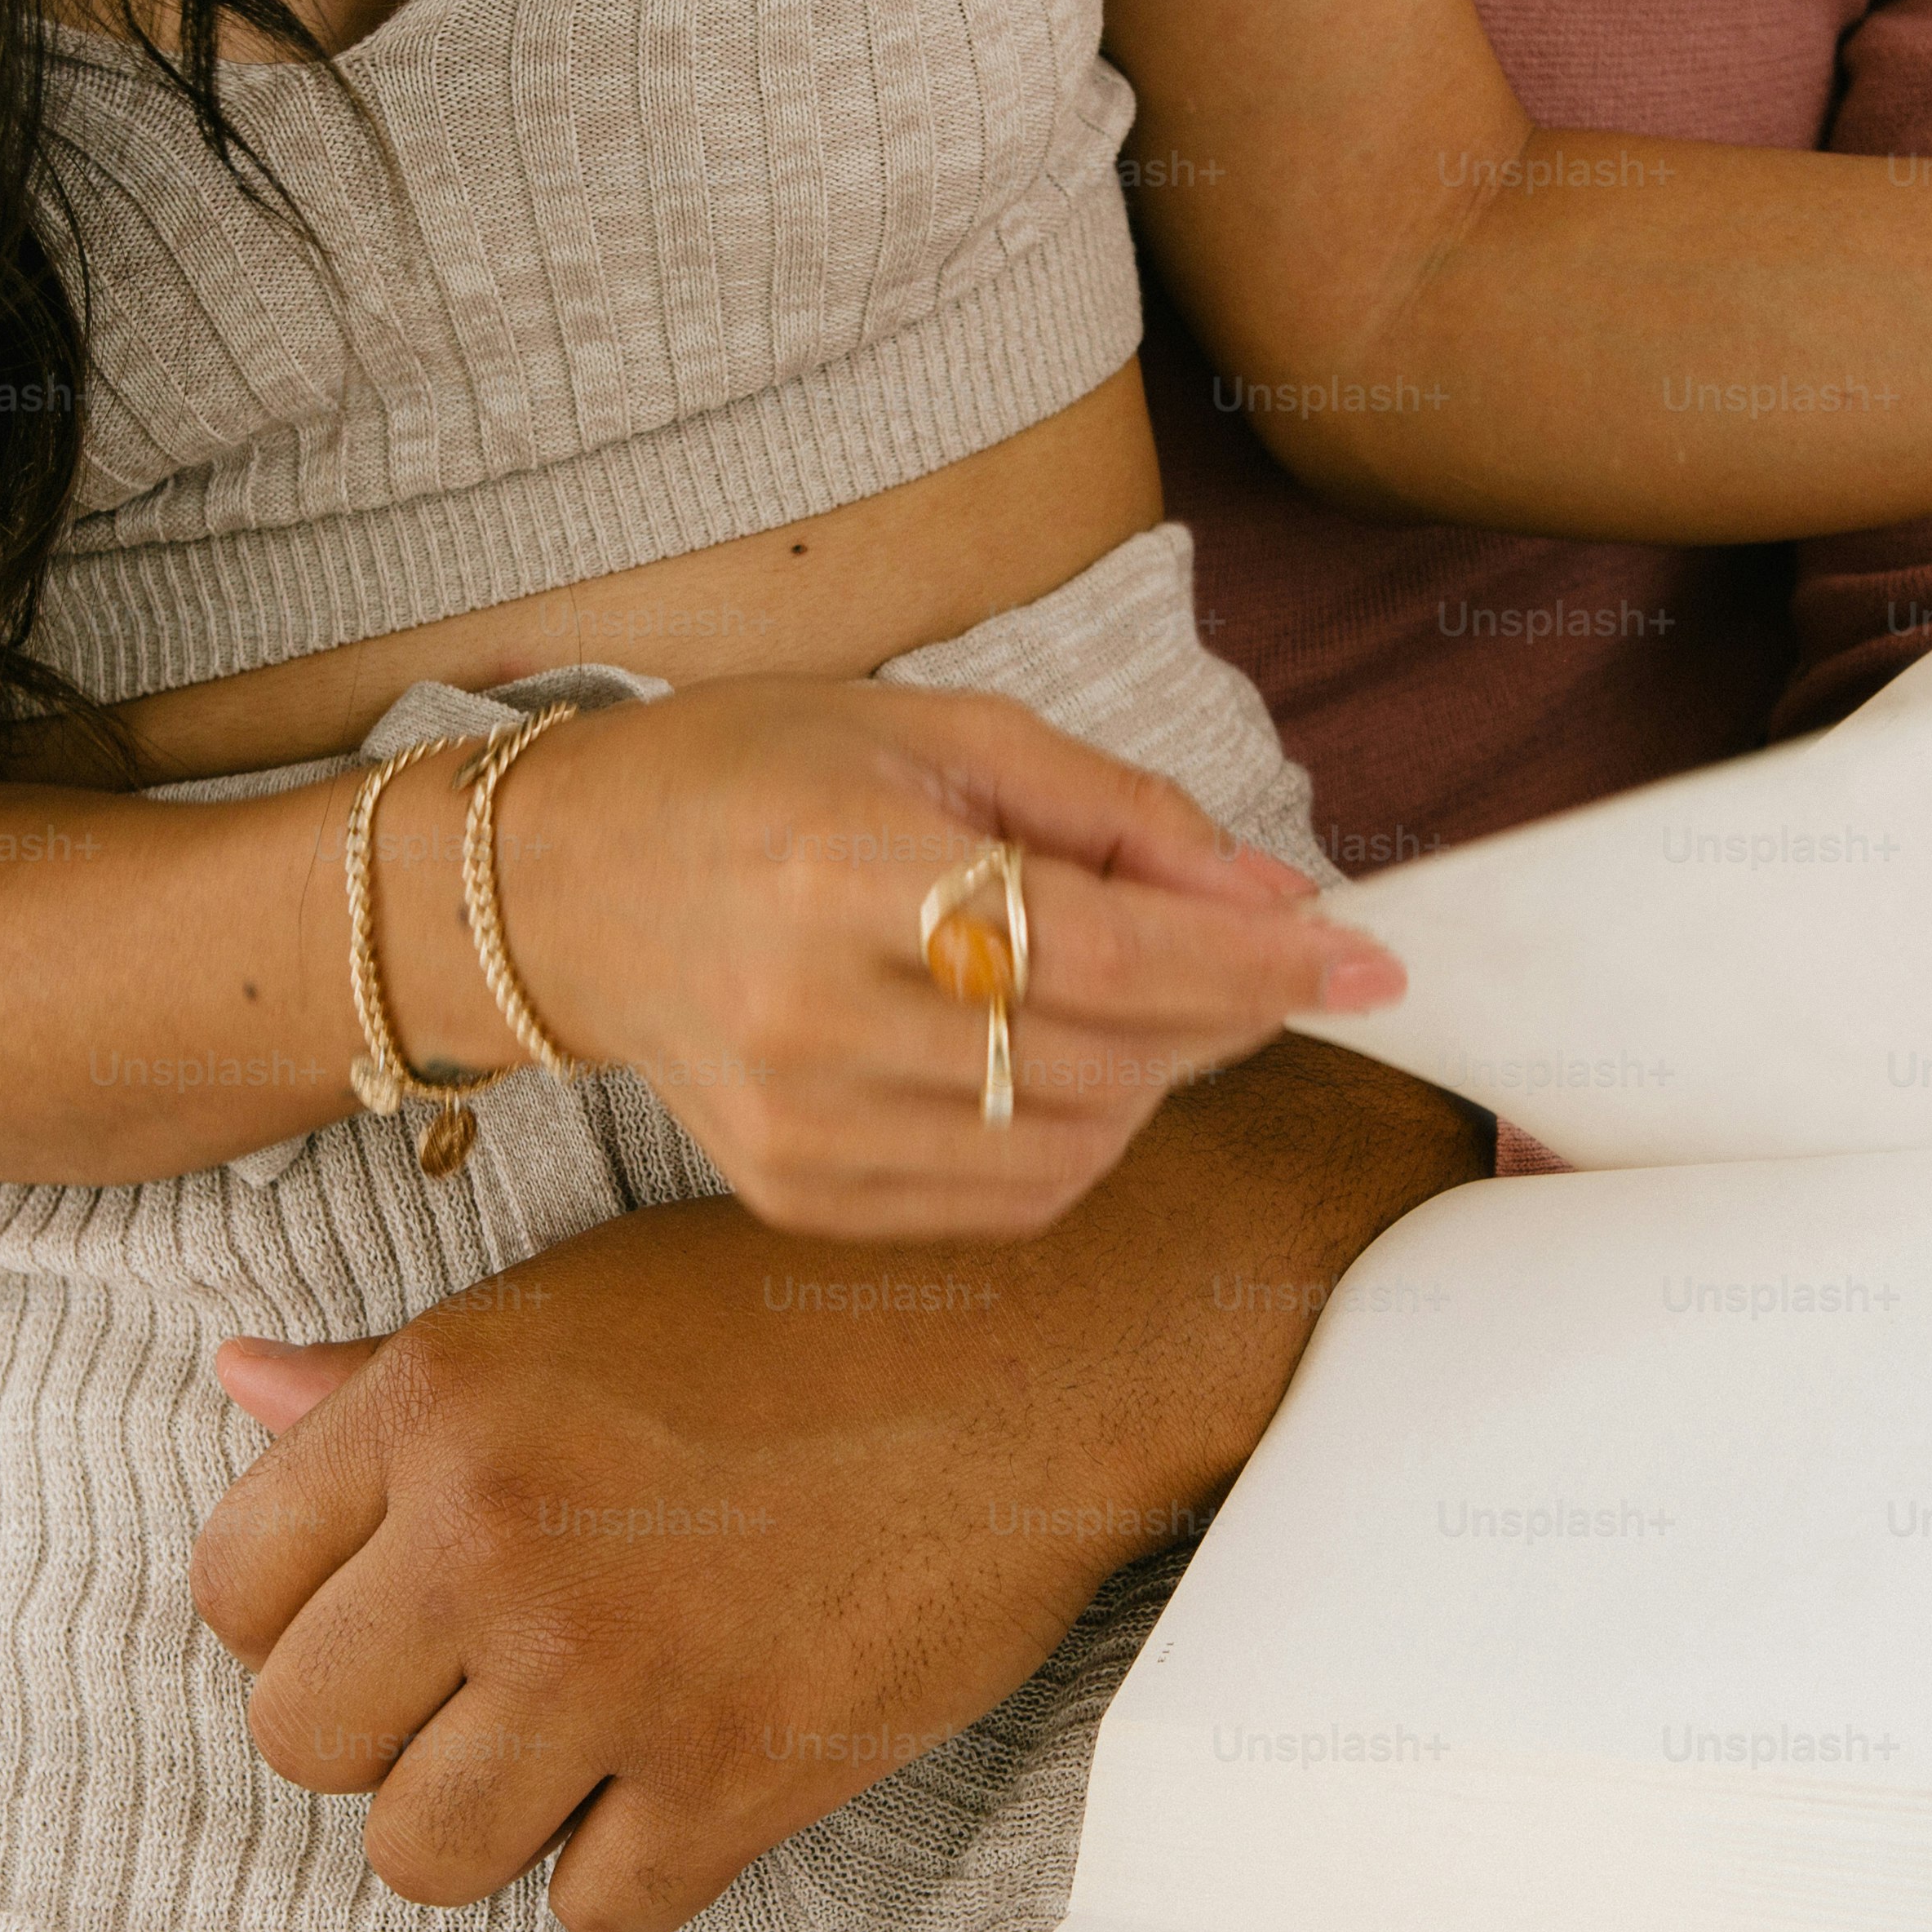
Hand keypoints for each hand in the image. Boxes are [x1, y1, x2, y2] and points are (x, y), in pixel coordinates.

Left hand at [186, 1039, 1485, 1931]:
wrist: (1049, 1342)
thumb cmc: (807, 1300)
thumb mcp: (578, 1294)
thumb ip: (394, 1371)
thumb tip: (234, 1381)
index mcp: (441, 1403)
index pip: (230, 1589)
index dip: (294, 1612)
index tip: (387, 1606)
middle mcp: (500, 1541)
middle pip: (297, 1740)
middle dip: (373, 1726)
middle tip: (473, 1684)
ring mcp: (616, 1670)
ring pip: (419, 1854)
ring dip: (482, 1818)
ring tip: (564, 1747)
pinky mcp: (739, 1771)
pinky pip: (596, 1909)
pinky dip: (629, 1867)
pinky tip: (677, 1782)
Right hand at [434, 679, 1399, 1240]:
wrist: (565, 888)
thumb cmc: (754, 776)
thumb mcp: (937, 734)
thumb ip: (1117, 812)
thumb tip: (1276, 895)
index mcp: (839, 874)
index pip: (1100, 948)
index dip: (1250, 960)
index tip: (1366, 961)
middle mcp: (811, 1019)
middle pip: (1100, 1054)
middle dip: (1219, 1010)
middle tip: (1257, 956)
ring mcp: (798, 1129)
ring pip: (1069, 1144)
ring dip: (1153, 1078)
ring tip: (1135, 994)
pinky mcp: (795, 1197)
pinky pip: (1002, 1197)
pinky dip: (1072, 1135)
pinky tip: (1054, 1057)